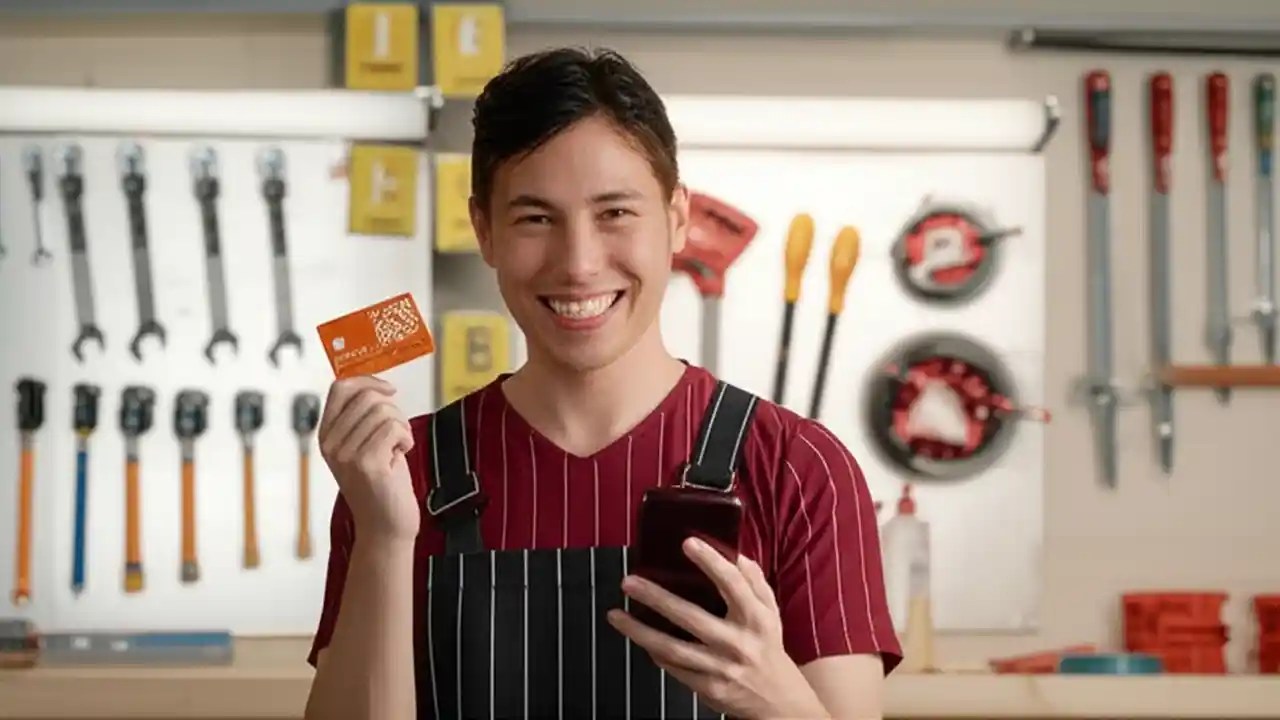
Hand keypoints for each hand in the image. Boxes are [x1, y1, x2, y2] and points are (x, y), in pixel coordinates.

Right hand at [318, 375, 417, 543]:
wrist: (386, 526)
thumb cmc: (383, 484)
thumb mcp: (364, 445)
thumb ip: (363, 418)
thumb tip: (377, 385)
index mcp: (327, 435)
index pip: (340, 388)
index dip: (368, 381)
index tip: (389, 390)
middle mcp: (331, 444)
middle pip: (368, 397)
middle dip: (393, 410)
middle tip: (398, 434)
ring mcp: (346, 454)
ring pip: (384, 411)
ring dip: (401, 427)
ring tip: (397, 448)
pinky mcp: (366, 464)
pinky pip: (394, 428)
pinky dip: (406, 439)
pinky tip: (400, 456)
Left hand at [608, 538, 828, 719]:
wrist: (779, 701)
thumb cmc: (768, 646)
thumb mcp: (771, 612)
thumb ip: (753, 581)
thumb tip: (733, 552)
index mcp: (756, 618)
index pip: (733, 584)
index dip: (711, 561)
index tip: (688, 543)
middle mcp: (738, 642)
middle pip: (692, 617)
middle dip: (657, 598)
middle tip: (629, 582)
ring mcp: (721, 668)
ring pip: (674, 649)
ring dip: (640, 631)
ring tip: (615, 615)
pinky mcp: (708, 688)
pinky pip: (674, 668)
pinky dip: (654, 652)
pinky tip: (637, 637)